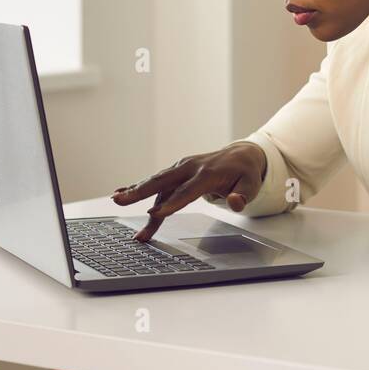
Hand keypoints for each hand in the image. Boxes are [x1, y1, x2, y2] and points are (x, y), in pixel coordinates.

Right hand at [111, 143, 266, 241]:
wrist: (240, 156)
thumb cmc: (244, 174)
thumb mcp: (252, 185)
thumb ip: (244, 195)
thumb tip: (235, 202)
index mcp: (208, 173)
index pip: (188, 191)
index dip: (172, 203)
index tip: (155, 213)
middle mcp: (191, 168)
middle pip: (164, 181)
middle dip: (141, 191)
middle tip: (121, 200)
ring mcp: (181, 168)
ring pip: (157, 183)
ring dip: (136, 192)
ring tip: (117, 201)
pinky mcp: (176, 172)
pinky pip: (156, 182)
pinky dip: (138, 187)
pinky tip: (120, 192)